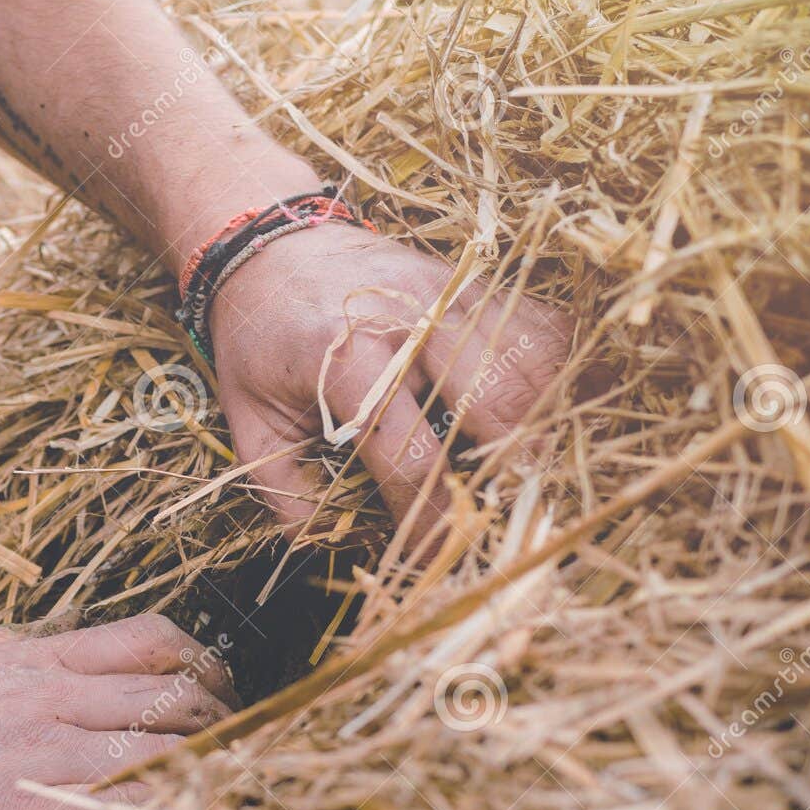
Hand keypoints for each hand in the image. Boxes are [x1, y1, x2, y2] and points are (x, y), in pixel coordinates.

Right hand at [0, 615, 237, 809]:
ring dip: (209, 770)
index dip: (200, 666)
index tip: (214, 691)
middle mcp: (50, 701)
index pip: (150, 644)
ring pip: (168, 751)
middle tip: (235, 748)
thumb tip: (24, 652)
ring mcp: (43, 760)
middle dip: (222, 721)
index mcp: (28, 659)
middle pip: (177, 696)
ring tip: (226, 793)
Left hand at [206, 220, 575, 539]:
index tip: (436, 562)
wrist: (273, 248)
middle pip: (495, 402)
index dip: (429, 521)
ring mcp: (453, 292)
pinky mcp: (480, 280)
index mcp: (345, 357)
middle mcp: (409, 318)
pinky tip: (553, 418)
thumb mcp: (249, 421)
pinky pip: (544, 328)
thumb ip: (284, 492)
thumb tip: (329, 547)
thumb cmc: (261, 341)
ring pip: (533, 362)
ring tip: (536, 477)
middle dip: (512, 471)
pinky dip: (561, 376)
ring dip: (546, 425)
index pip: (409, 455)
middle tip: (510, 519)